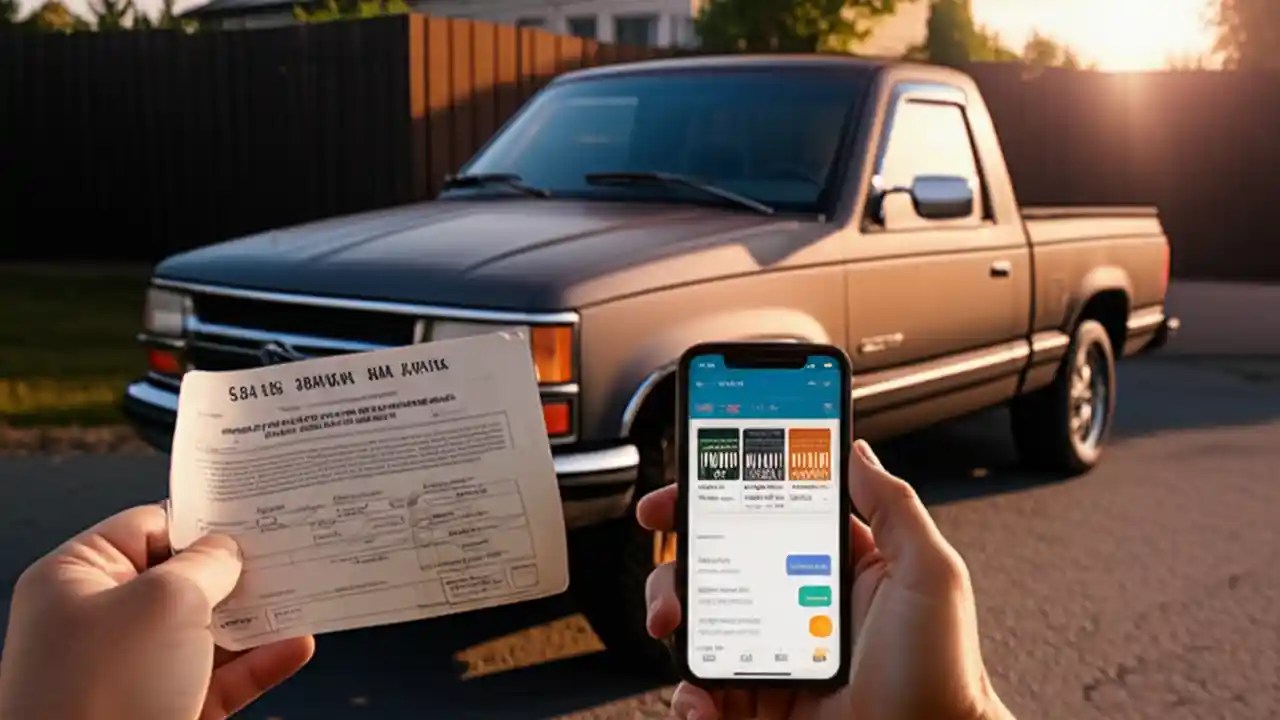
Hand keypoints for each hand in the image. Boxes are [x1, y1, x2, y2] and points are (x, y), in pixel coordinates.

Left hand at [0, 505, 313, 719]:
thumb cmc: (101, 690)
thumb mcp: (164, 601)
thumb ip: (206, 564)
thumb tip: (229, 550)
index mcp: (78, 579)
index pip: (149, 528)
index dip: (203, 520)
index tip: (255, 514)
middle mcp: (103, 622)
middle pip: (187, 580)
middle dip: (240, 571)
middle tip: (290, 551)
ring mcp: (136, 671)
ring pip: (210, 631)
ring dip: (259, 617)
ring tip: (305, 595)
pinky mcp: (166, 710)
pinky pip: (223, 677)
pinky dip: (261, 662)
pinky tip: (297, 645)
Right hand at [638, 440, 1013, 719]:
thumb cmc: (944, 674)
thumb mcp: (930, 574)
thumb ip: (893, 505)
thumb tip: (855, 450)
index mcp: (832, 567)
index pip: (763, 517)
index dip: (718, 498)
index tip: (685, 488)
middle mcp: (795, 607)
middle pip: (716, 568)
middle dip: (677, 563)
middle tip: (669, 567)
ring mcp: (772, 657)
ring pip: (699, 626)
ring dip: (675, 622)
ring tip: (676, 627)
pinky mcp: (759, 705)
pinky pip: (704, 694)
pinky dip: (689, 697)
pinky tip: (701, 699)